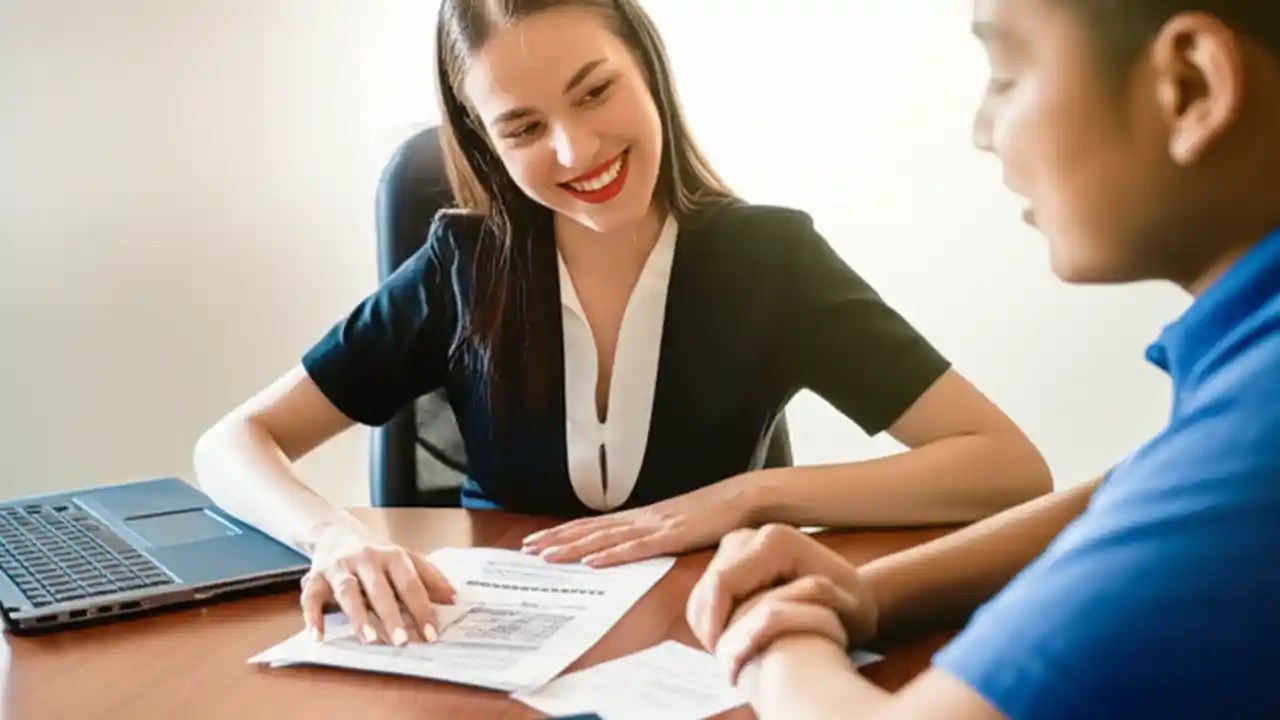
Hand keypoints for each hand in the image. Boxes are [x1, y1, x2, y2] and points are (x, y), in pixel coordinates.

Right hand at [300, 525, 455, 645]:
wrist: (334, 532)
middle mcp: (365, 559)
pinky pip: (310, 597)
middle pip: (379, 588)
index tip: (431, 633)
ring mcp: (339, 568)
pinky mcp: (315, 577)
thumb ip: (428, 577)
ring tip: (369, 639)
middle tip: (402, 641)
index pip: (410, 583)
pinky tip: (318, 637)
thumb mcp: (405, 559)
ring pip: (347, 591)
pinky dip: (312, 617)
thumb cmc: (375, 554)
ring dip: (358, 616)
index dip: (421, 608)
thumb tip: (452, 598)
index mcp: (391, 555)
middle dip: (391, 615)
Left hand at [521, 478, 754, 566]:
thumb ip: (658, 538)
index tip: (537, 542)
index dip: (564, 534)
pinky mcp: (671, 535)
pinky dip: (611, 554)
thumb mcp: (680, 528)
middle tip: (524, 549)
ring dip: (571, 547)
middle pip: (590, 529)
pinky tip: (591, 562)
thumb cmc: (716, 516)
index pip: (594, 526)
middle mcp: (642, 518)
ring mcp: (654, 525)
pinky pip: (635, 547)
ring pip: (604, 537)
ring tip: (544, 555)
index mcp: (642, 518)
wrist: (744, 498)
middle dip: (555, 539)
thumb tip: (640, 552)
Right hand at [686, 524, 877, 654]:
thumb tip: (769, 615)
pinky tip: (727, 638)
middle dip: (709, 626)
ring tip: (726, 652)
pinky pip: (705, 591)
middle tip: (723, 659)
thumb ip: (807, 608)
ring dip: (707, 624)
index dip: (715, 623)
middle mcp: (751, 535)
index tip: (722, 655)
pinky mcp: (730, 556)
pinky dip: (709, 619)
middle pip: (708, 585)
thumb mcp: (842, 610)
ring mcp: (738, 542)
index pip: (722, 583)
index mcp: (774, 543)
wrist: (852, 595)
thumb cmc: (852, 608)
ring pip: (703, 589)